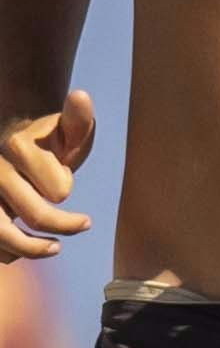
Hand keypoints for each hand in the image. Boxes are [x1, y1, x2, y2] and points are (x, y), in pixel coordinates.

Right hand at [0, 88, 91, 259]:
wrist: (12, 150)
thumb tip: (80, 96)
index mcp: (16, 147)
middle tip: (83, 224)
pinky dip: (8, 252)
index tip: (67, 191)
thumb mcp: (66, 130)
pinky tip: (23, 248)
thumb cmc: (48, 142)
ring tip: (54, 248)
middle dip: (61, 224)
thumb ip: (76, 119)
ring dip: (30, 248)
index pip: (53, 186)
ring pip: (2, 234)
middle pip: (33, 212)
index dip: (63, 190)